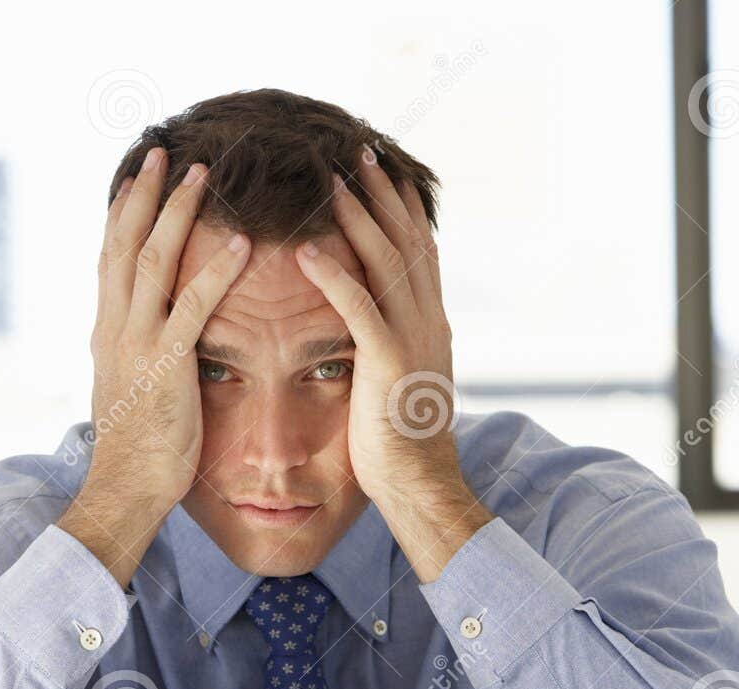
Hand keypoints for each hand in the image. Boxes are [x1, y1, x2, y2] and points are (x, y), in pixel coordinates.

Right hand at [63, 147, 251, 584]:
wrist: (124, 490)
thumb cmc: (136, 451)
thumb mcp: (130, 391)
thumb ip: (137, 356)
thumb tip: (147, 339)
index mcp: (106, 334)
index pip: (111, 260)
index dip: (123, 216)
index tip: (136, 179)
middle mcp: (114, 330)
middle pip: (125, 245)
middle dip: (143, 196)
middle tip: (162, 153)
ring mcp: (137, 345)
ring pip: (153, 263)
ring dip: (177, 215)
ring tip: (200, 176)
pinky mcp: (166, 367)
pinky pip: (193, 308)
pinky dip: (215, 272)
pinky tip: (241, 244)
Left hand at [295, 147, 489, 578]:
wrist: (422, 488)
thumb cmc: (401, 447)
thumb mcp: (400, 384)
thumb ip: (392, 347)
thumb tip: (379, 330)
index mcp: (431, 326)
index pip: (420, 253)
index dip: (402, 209)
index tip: (384, 171)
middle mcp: (429, 323)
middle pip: (408, 242)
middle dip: (383, 194)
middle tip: (360, 151)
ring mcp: (413, 340)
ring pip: (387, 263)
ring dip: (359, 217)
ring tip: (336, 179)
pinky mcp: (389, 364)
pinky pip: (360, 309)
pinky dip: (334, 276)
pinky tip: (308, 251)